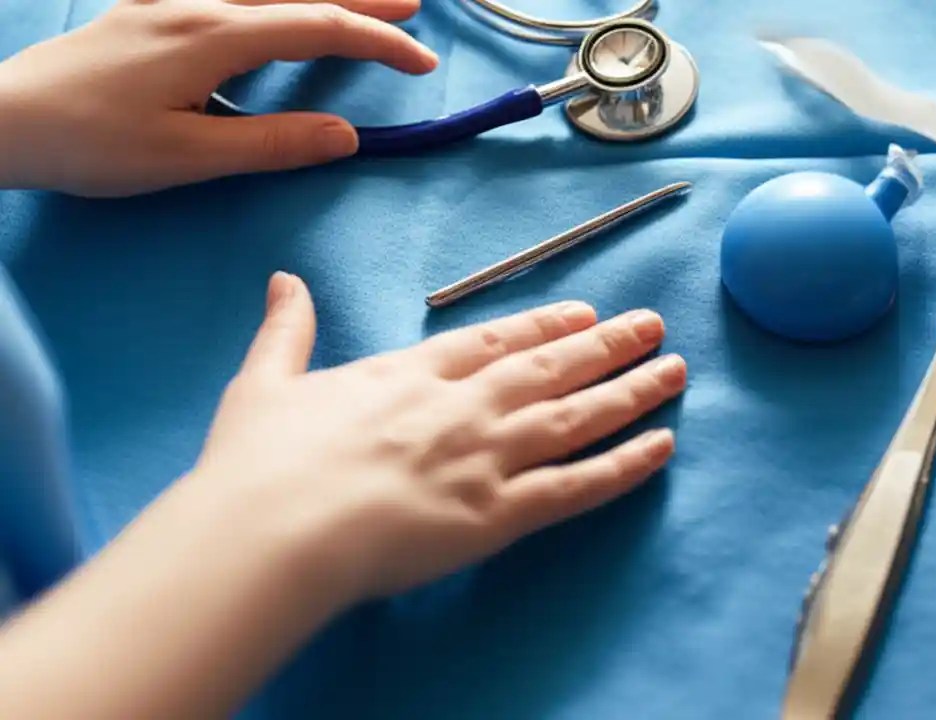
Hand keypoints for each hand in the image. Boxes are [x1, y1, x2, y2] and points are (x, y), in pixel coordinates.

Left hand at [0, 0, 435, 196]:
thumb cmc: (91, 143)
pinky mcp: (151, 10)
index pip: (318, 28)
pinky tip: (277, 6)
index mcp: (214, 35)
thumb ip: (272, 144)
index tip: (422, 64)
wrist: (6, 120)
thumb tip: (345, 136)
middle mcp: (198, 4)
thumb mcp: (188, 157)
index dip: (378, 42)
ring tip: (363, 0)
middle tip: (415, 6)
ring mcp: (171, 1)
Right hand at [191, 273, 686, 604]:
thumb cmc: (260, 462)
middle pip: (550, 367)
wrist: (272, 529)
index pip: (493, 340)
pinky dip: (624, 466)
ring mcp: (486, 457)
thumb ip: (286, 330)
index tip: (583, 312)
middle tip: (652, 325)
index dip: (544, 325)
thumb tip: (284, 281)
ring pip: (576, 416)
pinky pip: (576, 487)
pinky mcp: (499, 514)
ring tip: (674, 370)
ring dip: (630, 391)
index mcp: (410, 372)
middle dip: (605, 345)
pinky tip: (661, 446)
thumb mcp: (266, 382)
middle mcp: (462, 405)